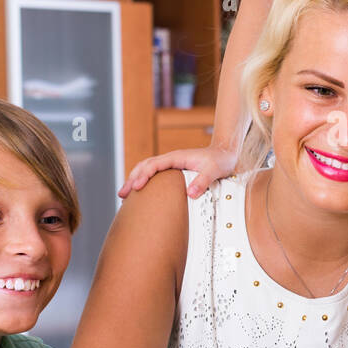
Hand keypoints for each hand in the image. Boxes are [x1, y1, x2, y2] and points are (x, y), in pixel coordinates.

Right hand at [117, 143, 238, 198]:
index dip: (144, 175)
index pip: (154, 164)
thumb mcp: (214, 170)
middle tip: (122, 194)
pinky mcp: (174, 171)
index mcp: (177, 157)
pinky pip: (154, 174)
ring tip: (124, 195)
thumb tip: (190, 194)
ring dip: (135, 179)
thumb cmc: (220, 160)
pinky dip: (144, 181)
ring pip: (147, 169)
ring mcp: (171, 165)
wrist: (225, 153)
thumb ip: (202, 181)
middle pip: (145, 166)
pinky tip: (140, 193)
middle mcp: (171, 159)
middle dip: (132, 179)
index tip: (137, 187)